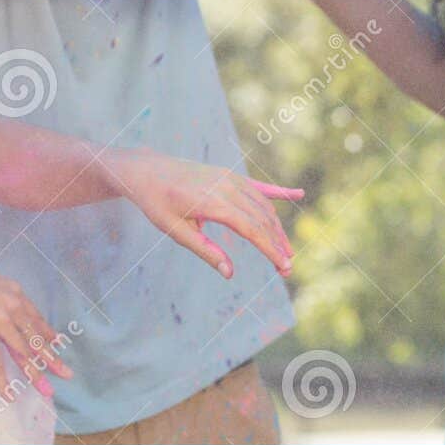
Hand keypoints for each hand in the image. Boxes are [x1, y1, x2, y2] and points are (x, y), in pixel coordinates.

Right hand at [0, 251, 71, 397]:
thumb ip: (1, 293)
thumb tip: (4, 300)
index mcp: (14, 293)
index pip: (36, 318)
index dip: (48, 334)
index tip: (59, 344)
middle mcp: (12, 308)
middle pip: (35, 339)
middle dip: (52, 359)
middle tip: (67, 374)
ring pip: (23, 354)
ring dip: (35, 374)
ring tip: (47, 391)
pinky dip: (2, 382)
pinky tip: (9, 395)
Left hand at [109, 150, 303, 278]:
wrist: (147, 171)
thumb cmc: (158, 204)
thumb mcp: (176, 231)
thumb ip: (205, 250)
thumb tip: (229, 273)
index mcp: (214, 202)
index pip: (252, 229)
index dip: (270, 249)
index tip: (284, 267)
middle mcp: (227, 187)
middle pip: (262, 219)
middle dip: (277, 244)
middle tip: (287, 269)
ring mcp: (230, 178)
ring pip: (262, 206)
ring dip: (276, 228)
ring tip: (285, 251)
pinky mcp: (229, 175)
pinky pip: (258, 185)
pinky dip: (278, 191)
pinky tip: (297, 193)